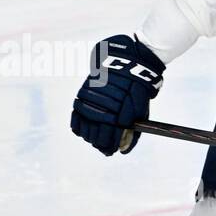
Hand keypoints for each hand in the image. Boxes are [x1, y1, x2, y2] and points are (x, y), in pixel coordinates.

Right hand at [71, 34, 164, 155]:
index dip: (109, 148)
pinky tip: (82, 131)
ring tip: (94, 139)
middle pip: (96, 136)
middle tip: (103, 147)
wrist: (126, 65)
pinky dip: (78, 126)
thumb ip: (132, 132)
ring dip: (89, 136)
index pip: (110, 139)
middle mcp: (104, 109)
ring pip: (85, 128)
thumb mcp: (140, 112)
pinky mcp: (82, 94)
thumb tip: (123, 150)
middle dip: (99, 144)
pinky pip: (76, 116)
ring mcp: (92, 102)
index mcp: (121, 115)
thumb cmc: (136, 92)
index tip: (110, 151)